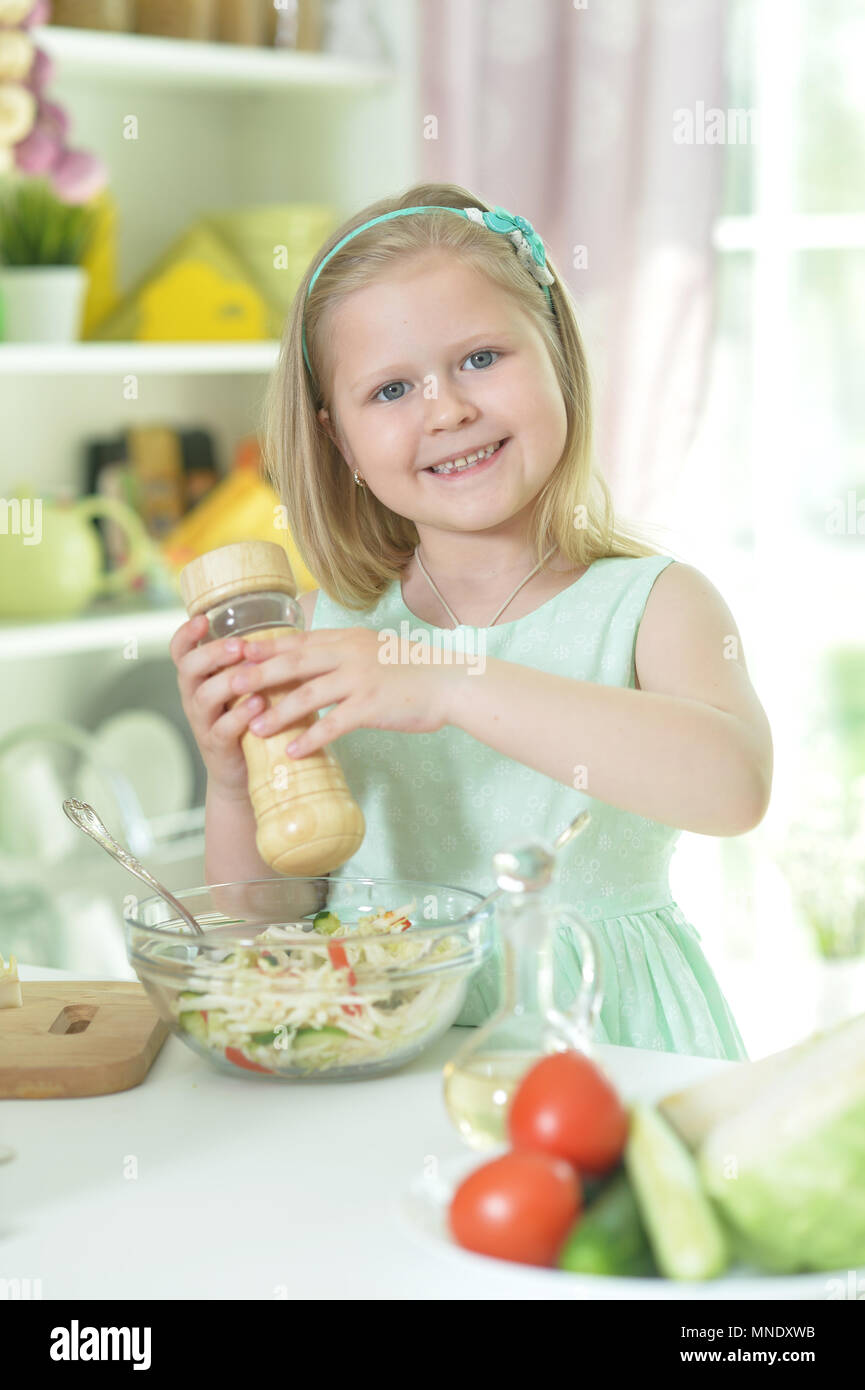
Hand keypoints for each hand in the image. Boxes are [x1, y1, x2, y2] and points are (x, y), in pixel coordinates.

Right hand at [169, 614, 270, 797]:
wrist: (244, 773)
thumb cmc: (252, 719)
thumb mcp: (247, 686)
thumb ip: (254, 661)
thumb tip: (290, 626)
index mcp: (200, 678)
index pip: (181, 651)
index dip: (186, 634)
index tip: (203, 619)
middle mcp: (195, 697)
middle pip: (188, 669)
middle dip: (212, 654)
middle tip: (239, 647)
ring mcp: (204, 722)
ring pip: (203, 697)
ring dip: (228, 682)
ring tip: (251, 673)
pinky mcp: (218, 746)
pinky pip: (222, 729)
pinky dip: (240, 716)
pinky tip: (259, 705)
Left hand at [229, 626, 457, 758]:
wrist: (451, 681)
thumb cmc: (412, 669)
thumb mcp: (374, 649)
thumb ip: (344, 652)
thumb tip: (315, 659)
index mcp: (346, 639)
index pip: (297, 641)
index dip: (264, 648)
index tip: (234, 653)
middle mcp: (349, 655)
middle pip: (294, 663)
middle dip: (258, 675)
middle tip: (230, 686)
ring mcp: (360, 679)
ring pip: (309, 695)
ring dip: (278, 712)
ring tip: (253, 727)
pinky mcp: (372, 706)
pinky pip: (335, 724)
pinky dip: (312, 739)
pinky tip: (293, 753)